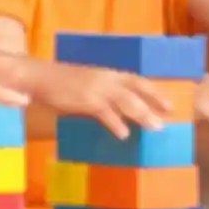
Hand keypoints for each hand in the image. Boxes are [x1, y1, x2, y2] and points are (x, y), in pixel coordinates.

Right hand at [27, 66, 171, 139]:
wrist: (39, 77)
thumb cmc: (63, 83)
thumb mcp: (89, 85)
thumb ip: (105, 95)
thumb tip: (122, 112)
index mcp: (108, 73)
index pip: (137, 80)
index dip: (154, 91)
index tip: (169, 103)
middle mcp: (107, 78)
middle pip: (137, 88)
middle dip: (155, 101)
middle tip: (169, 115)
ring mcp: (97, 88)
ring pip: (127, 101)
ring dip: (142, 114)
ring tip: (155, 127)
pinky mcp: (86, 100)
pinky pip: (106, 113)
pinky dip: (116, 124)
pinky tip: (124, 135)